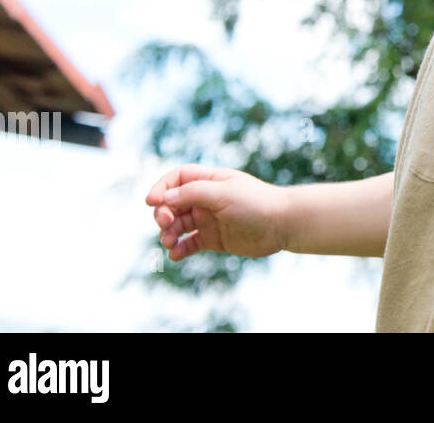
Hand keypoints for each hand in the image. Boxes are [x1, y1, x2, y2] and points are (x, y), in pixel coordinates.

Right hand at [145, 164, 289, 261]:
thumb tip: (163, 198)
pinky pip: (189, 244)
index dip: (161, 188)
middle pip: (172, 203)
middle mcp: (207, 199)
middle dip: (162, 213)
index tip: (151, 202)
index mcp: (210, 181)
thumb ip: (192, 193)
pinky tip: (176, 254)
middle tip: (166, 224)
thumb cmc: (256, 203)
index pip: (177, 179)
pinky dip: (179, 249)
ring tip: (170, 242)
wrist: (282, 225)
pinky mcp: (213, 239)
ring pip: (178, 225)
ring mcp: (209, 219)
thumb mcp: (222, 193)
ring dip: (168, 233)